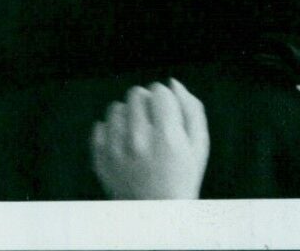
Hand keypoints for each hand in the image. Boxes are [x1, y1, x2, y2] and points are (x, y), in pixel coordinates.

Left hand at [90, 80, 209, 198]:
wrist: (157, 216)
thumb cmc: (182, 177)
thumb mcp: (199, 144)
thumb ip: (191, 108)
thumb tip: (172, 83)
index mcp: (166, 135)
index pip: (159, 90)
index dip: (165, 97)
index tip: (167, 111)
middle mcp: (139, 141)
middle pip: (136, 95)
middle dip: (146, 102)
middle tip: (153, 121)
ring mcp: (117, 152)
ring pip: (116, 108)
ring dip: (127, 114)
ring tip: (137, 131)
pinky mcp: (101, 162)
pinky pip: (100, 127)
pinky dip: (110, 130)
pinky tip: (122, 141)